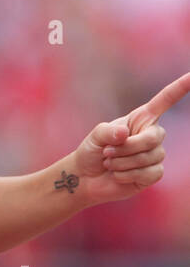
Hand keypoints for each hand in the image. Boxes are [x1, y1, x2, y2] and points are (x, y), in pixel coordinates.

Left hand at [70, 71, 189, 203]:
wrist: (87, 178)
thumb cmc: (91, 151)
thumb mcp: (95, 136)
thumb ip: (108, 132)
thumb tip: (125, 134)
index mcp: (141, 118)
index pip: (165, 100)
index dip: (180, 88)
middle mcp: (151, 134)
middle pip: (153, 138)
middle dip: (127, 147)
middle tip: (107, 152)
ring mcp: (154, 154)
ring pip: (149, 158)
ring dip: (123, 163)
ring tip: (109, 163)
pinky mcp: (153, 173)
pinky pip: (151, 173)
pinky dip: (128, 175)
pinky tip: (118, 175)